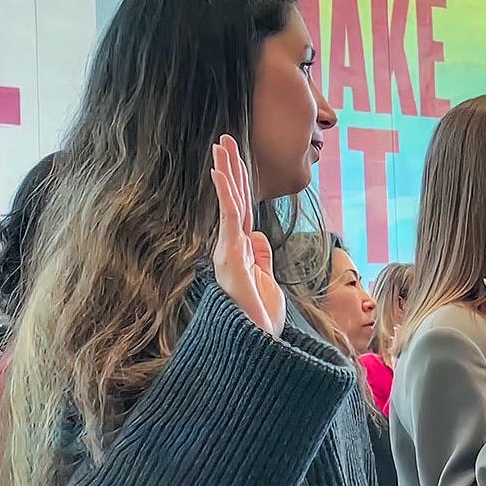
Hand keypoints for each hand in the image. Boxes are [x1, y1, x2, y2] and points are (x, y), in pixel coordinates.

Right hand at [210, 134, 284, 336]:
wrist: (258, 347)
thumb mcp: (266, 281)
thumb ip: (261, 258)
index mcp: (242, 251)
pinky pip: (229, 221)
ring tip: (221, 144)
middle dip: (229, 168)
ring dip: (225, 172)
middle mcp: (231, 248)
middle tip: (224, 138)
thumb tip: (258, 236)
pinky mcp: (231, 259)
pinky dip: (226, 195)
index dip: (238, 182)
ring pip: (229, 204)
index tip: (234, 156)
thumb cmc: (260, 320)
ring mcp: (229, 252)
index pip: (241, 208)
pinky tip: (220, 172)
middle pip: (232, 200)